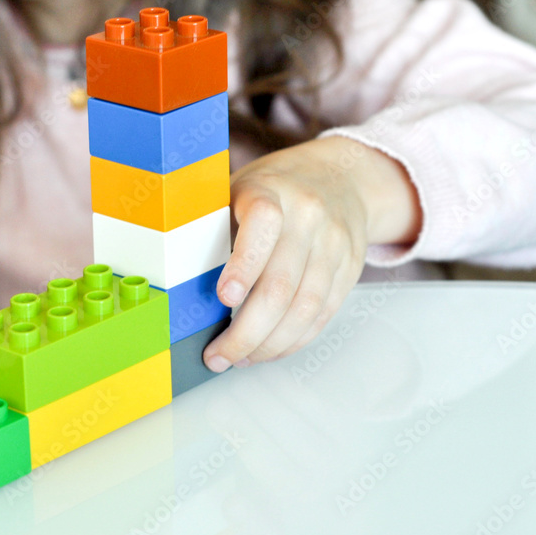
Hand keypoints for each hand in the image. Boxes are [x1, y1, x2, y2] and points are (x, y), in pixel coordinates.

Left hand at [203, 136, 420, 371]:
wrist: (340, 176)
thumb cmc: (273, 191)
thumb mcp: (239, 191)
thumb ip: (217, 229)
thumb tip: (185, 291)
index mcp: (271, 190)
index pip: (263, 224)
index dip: (244, 264)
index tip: (224, 297)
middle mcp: (308, 215)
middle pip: (281, 284)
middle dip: (246, 332)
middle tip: (219, 355)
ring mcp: (334, 243)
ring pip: (304, 308)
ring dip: (269, 344)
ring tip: (241, 358)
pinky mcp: (350, 267)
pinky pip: (323, 314)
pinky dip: (294, 340)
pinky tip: (270, 349)